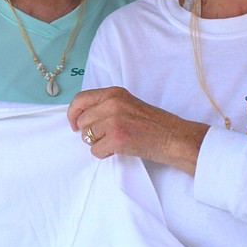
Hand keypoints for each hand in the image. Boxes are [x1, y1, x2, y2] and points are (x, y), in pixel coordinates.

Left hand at [67, 86, 207, 174]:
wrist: (174, 138)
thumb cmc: (153, 124)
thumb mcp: (127, 104)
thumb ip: (106, 105)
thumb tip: (80, 117)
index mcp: (113, 93)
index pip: (80, 99)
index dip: (73, 113)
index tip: (74, 124)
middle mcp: (111, 103)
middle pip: (81, 121)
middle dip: (89, 132)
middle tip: (105, 136)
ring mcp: (113, 121)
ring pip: (86, 136)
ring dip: (98, 143)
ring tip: (115, 141)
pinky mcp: (117, 139)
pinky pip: (95, 150)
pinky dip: (104, 153)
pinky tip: (118, 149)